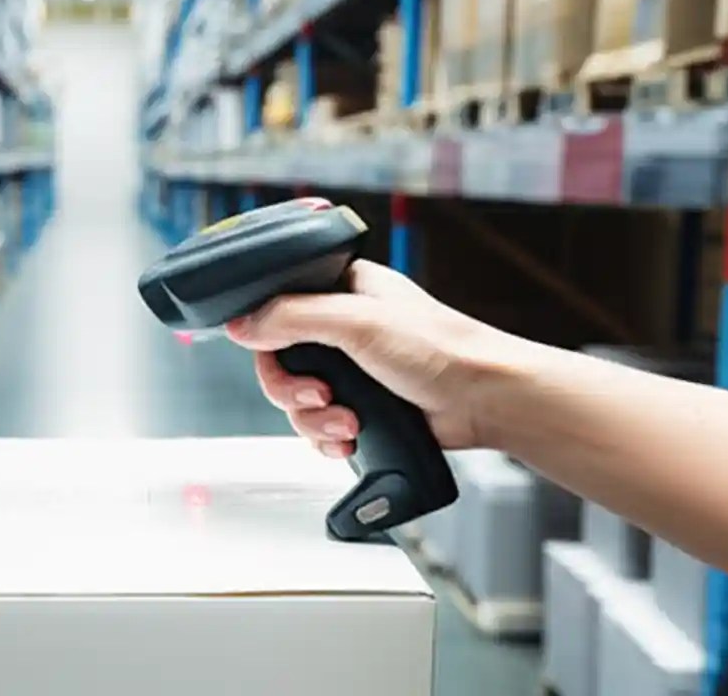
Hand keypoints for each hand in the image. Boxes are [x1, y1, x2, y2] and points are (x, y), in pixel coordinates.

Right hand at [225, 259, 517, 457]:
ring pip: (298, 400)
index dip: (267, 339)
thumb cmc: (443, 348)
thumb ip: (292, 318)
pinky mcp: (362, 405)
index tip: (275, 357)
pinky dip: (330, 437)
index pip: (277, 309)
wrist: (486, 400)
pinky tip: (352, 437)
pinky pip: (320, 426)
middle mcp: (343, 327)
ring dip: (316, 419)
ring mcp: (352, 369)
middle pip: (280, 362)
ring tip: (348, 422)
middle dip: (294, 390)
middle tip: (320, 396)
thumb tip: (241, 325)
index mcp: (342, 290)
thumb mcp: (357, 322)